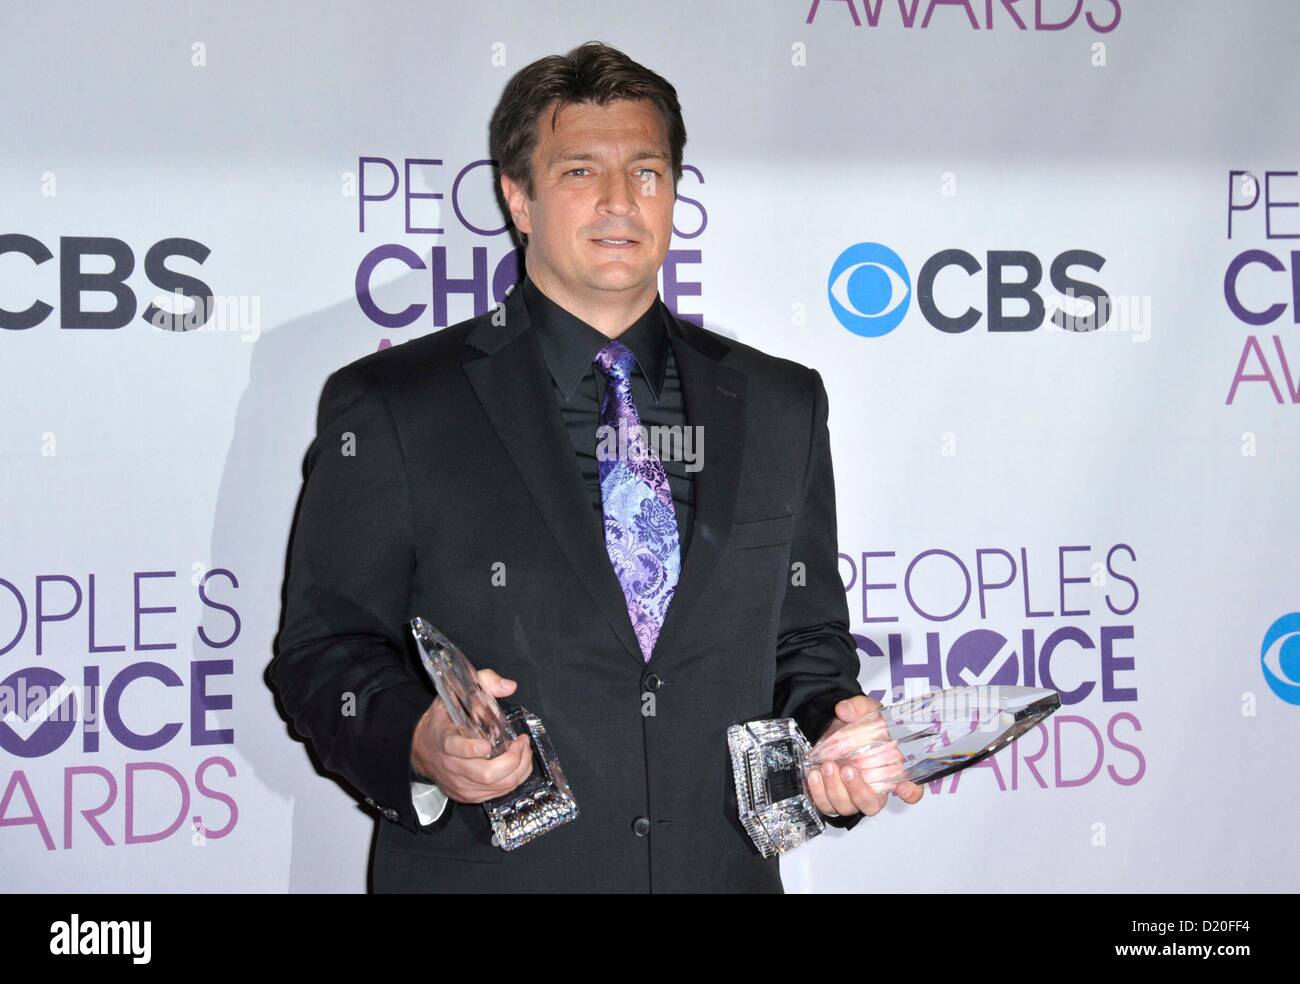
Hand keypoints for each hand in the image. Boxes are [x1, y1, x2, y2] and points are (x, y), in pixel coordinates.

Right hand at [409, 668, 532, 803]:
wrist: (423, 750)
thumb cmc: (443, 722)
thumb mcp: (457, 694)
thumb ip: (483, 682)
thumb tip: (509, 686)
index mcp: (445, 740)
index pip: (456, 749)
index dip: (472, 749)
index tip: (488, 744)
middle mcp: (451, 766)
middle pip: (486, 773)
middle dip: (512, 760)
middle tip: (521, 744)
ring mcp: (460, 784)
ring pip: (496, 786)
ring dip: (519, 769)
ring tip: (524, 751)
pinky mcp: (468, 795)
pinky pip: (498, 793)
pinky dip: (515, 779)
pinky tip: (518, 764)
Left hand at [806, 695, 924, 818]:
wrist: (836, 728)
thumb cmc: (859, 723)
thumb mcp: (864, 709)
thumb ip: (858, 707)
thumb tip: (844, 710)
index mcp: (892, 768)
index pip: (912, 790)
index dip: (911, 793)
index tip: (902, 787)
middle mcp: (873, 787)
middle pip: (872, 804)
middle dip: (859, 791)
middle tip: (849, 769)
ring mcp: (851, 795)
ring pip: (847, 806)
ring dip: (835, 789)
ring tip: (828, 766)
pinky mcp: (831, 797)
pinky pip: (826, 805)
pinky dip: (818, 792)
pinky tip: (815, 774)